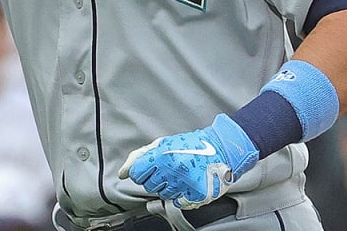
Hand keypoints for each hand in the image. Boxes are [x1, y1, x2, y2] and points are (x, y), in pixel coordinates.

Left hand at [118, 114, 258, 209]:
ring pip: (163, 195)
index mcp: (162, 155)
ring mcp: (185, 183)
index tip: (150, 170)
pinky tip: (187, 184)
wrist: (224, 148)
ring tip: (180, 176)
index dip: (142, 173)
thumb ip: (140, 156)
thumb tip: (123, 172)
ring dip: (168, 187)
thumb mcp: (164, 143)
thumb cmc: (193, 144)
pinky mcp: (197, 194)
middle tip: (167, 171)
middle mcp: (172, 170)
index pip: (137, 174)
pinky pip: (178, 202)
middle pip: (149, 186)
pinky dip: (181, 196)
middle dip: (155, 179)